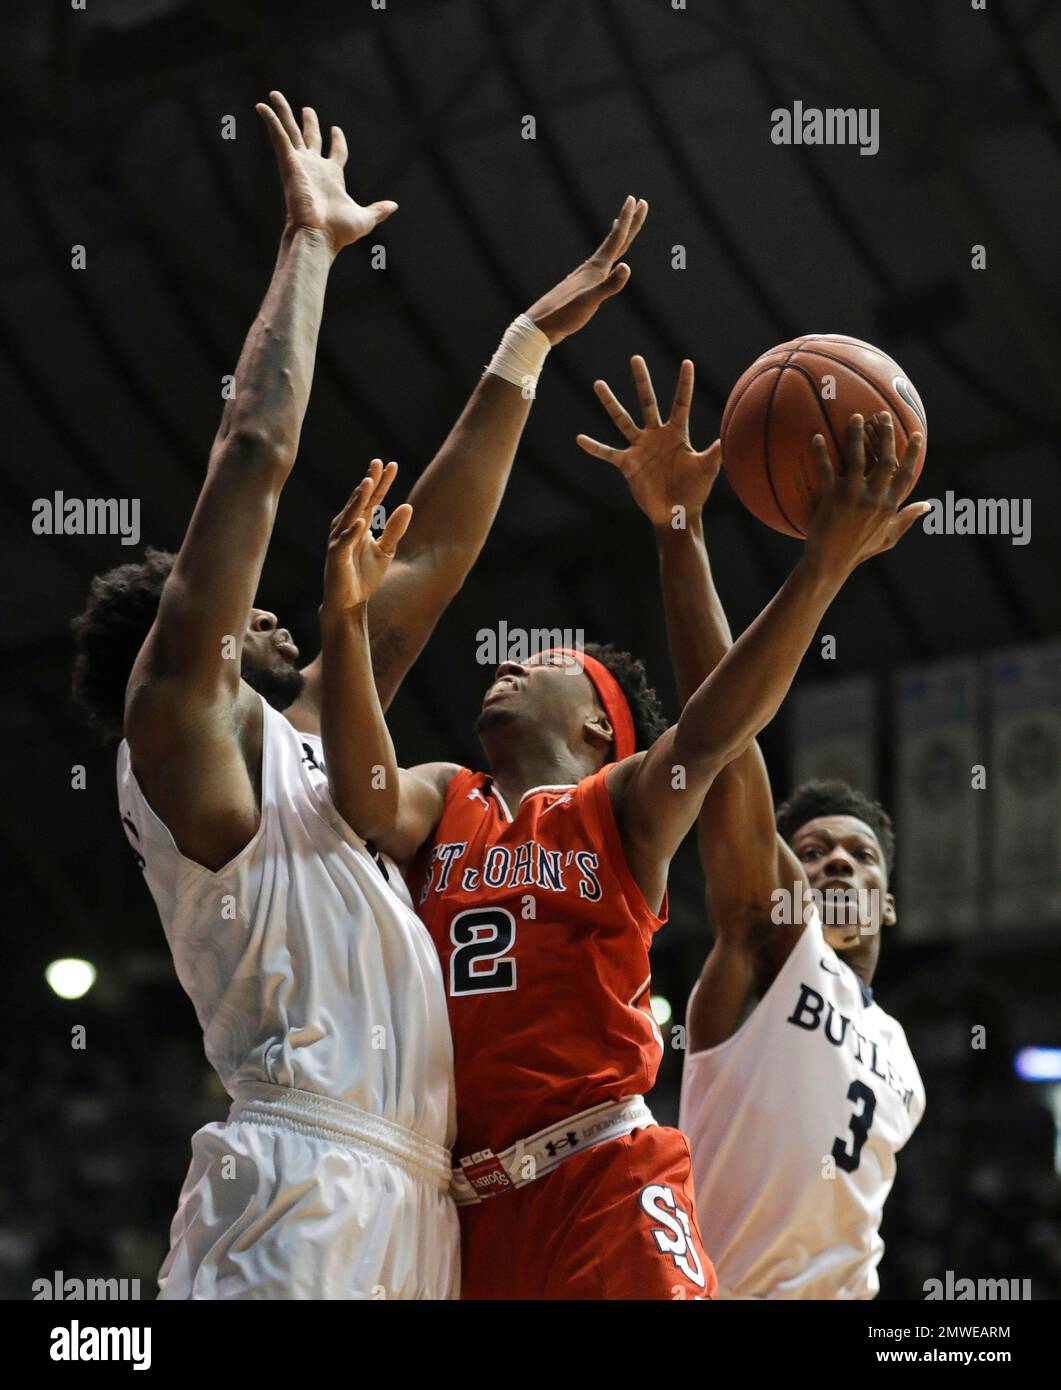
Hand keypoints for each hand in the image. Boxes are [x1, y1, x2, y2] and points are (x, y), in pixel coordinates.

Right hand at [255, 91, 396, 255]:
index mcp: (332, 177)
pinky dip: (270, 120)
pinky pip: (278, 136)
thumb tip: (393, 206)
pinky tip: (262, 106)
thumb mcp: (365, 218)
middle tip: (307, 109)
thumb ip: (378, 210)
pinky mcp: (288, 163)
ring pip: (290, 131)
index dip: (337, 141)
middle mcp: (314, 168)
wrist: (318, 235)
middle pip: (311, 138)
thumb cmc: (339, 232)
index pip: (336, 153)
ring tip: (274, 93)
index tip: (336, 129)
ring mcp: (300, 164)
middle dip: (309, 123)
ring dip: (282, 112)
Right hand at [321, 461, 412, 612]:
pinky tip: (361, 522)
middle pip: (360, 501)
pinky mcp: (335, 557)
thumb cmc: (365, 575)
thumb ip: (395, 530)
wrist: (350, 603)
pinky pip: (343, 542)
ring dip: (358, 500)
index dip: (382, 482)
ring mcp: (339, 540)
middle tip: (378, 464)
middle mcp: (347, 527)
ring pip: (349, 516)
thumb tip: (407, 507)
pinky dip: (352, 532)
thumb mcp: (385, 550)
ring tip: (368, 483)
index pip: (373, 499)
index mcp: (360, 524)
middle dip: (369, 483)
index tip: (392, 464)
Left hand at [525, 196, 646, 344]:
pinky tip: (602, 263)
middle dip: (628, 222)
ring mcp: (585, 277)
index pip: (616, 239)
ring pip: (606, 252)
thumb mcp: (589, 301)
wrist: (541, 326)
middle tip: (638, 203)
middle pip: (614, 240)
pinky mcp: (581, 287)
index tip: (634, 199)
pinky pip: (600, 266)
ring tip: (619, 225)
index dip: (628, 220)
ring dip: (616, 237)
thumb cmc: (564, 315)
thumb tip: (627, 267)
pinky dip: (606, 258)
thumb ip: (609, 285)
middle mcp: (591, 268)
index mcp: (596, 268)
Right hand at [576, 356, 721, 525]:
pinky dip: (594, 447)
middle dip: (642, 381)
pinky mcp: (628, 464)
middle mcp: (656, 435)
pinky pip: (608, 452)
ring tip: (598, 383)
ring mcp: (640, 448)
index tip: (687, 362)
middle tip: (635, 358)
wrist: (677, 513)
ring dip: (610, 403)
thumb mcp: (707, 471)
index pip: (681, 403)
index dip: (684, 384)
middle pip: (648, 402)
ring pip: (622, 419)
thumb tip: (725, 440)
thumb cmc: (695, 491)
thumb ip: (714, 455)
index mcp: (677, 433)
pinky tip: (580, 439)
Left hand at [803, 413, 927, 575]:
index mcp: (890, 506)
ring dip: (857, 436)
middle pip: (885, 460)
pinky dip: (821, 453)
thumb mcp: (888, 538)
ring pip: (858, 459)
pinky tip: (817, 436)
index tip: (916, 434)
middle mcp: (875, 499)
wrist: (830, 563)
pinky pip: (826, 470)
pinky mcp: (831, 499)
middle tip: (882, 415)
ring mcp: (853, 498)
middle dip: (886, 434)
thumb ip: (907, 519)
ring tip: (855, 417)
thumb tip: (927, 506)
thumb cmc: (859, 550)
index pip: (906, 475)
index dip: (912, 453)